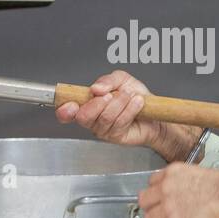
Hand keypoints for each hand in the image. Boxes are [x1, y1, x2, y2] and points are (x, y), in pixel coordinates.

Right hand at [55, 69, 200, 158]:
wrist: (154, 112)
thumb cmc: (135, 96)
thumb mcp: (122, 80)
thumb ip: (107, 81)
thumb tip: (95, 88)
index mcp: (88, 103)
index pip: (67, 112)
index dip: (65, 110)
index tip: (70, 105)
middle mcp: (92, 119)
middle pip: (84, 116)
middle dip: (98, 103)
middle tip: (111, 95)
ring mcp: (103, 130)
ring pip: (104, 118)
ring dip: (119, 103)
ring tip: (130, 96)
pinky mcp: (116, 137)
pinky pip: (119, 123)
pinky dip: (130, 110)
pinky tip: (137, 103)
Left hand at [137, 163, 218, 217]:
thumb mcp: (198, 173)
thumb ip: (183, 182)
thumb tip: (179, 193)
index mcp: (172, 173)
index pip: (152, 182)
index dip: (157, 194)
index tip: (161, 201)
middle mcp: (167, 188)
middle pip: (145, 201)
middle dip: (152, 210)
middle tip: (160, 217)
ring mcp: (169, 207)